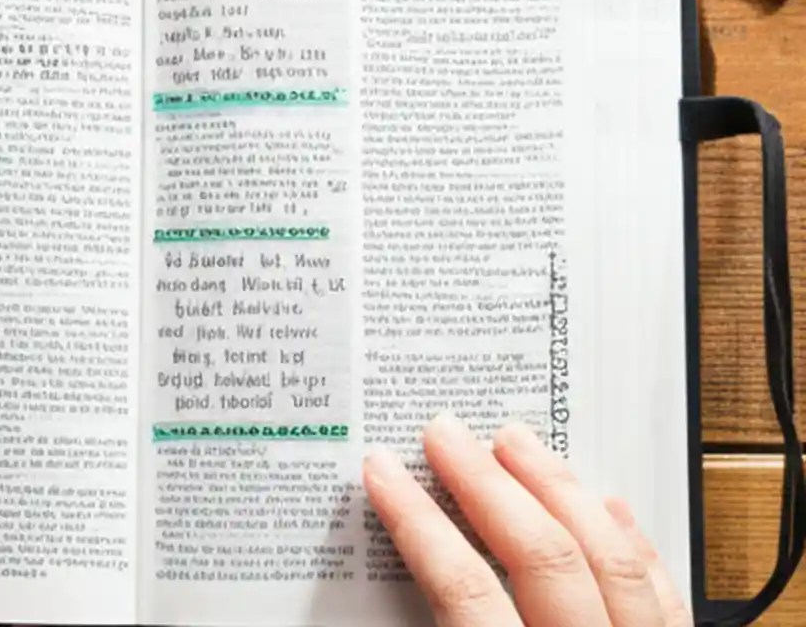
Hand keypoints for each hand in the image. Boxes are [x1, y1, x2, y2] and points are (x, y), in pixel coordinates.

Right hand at [363, 413, 690, 626]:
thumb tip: (370, 601)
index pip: (464, 590)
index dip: (418, 523)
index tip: (384, 473)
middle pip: (540, 556)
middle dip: (486, 484)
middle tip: (445, 433)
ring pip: (610, 559)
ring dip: (559, 490)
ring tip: (517, 441)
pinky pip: (664, 595)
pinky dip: (632, 544)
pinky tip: (608, 507)